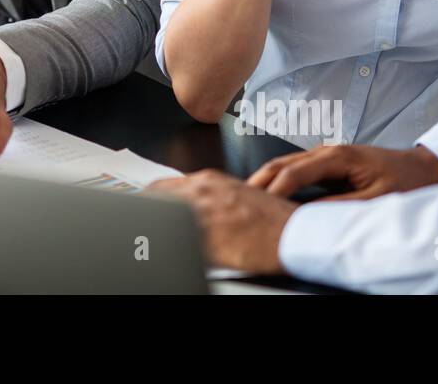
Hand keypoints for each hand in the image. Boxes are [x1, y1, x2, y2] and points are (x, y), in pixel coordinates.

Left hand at [146, 169, 296, 271]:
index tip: (143, 208)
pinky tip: (173, 255)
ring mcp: (204, 217)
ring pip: (164, 221)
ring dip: (157, 232)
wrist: (294, 233)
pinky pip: (180, 245)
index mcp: (209, 181)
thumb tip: (189, 206)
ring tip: (153, 244)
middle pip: (155, 200)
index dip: (149, 200)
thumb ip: (209, 197)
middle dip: (146, 212)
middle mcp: (202, 193)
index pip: (161, 187)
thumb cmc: (273, 218)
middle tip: (142, 227)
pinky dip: (172, 250)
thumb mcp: (236, 195)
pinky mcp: (209, 242)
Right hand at [248, 144, 437, 200]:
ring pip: (286, 164)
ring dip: (266, 179)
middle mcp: (328, 150)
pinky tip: (270, 192)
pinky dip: (279, 179)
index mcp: (338, 156)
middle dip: (259, 181)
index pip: (294, 171)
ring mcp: (327, 154)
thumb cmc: (406, 182)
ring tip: (247, 197)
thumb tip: (307, 215)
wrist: (425, 169)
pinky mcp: (328, 163)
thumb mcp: (375, 200)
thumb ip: (340, 206)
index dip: (274, 190)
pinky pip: (296, 169)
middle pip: (282, 162)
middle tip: (239, 199)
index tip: (258, 206)